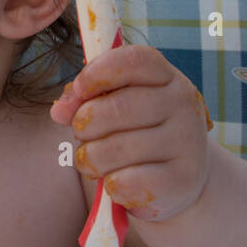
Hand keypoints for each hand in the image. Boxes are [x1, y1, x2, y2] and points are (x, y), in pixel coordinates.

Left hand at [50, 44, 211, 221]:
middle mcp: (183, 103)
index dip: (96, 73)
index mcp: (166, 76)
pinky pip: (125, 182)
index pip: (132, 61)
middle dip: (84, 125)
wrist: (176, 178)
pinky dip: (110, 185)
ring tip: (95, 161)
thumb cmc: (136, 132)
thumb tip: (59, 111)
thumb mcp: (113, 106)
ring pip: (115, 149)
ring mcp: (187, 141)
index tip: (79, 90)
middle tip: (83, 135)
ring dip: (91, 159)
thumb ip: (83, 100)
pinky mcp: (183, 178)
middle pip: (116, 108)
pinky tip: (117, 181)